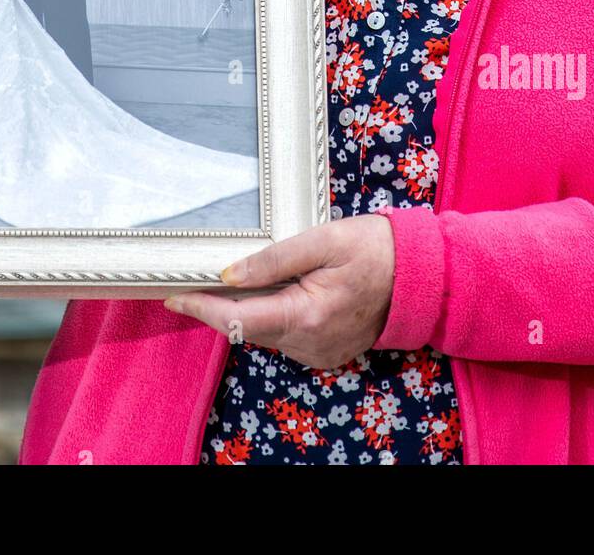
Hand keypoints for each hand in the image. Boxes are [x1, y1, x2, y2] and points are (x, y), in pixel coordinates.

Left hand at [162, 215, 395, 370]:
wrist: (420, 277)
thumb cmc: (375, 249)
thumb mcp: (322, 240)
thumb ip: (273, 258)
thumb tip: (229, 273)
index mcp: (306, 316)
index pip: (237, 319)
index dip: (201, 307)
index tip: (173, 296)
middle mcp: (309, 344)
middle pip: (247, 328)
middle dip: (218, 306)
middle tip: (194, 280)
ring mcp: (319, 353)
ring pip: (264, 332)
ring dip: (246, 309)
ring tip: (232, 279)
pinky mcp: (326, 352)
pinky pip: (285, 335)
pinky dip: (271, 315)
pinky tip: (271, 291)